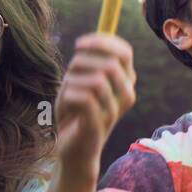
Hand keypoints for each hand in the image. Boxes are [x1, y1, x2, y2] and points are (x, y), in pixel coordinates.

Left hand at [56, 34, 136, 180]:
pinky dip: (68, 95)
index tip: (79, 44)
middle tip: (69, 72)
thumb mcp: (82, 82)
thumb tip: (88, 41)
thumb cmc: (76, 112)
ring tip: (66, 91)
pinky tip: (65, 102)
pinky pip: (84, 98)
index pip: (125, 52)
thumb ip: (88, 63)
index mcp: (126, 82)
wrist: (73, 150)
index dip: (102, 42)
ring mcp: (114, 111)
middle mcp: (126, 95)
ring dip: (73, 80)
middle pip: (111, 63)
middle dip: (83, 61)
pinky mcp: (98, 124)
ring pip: (97, 80)